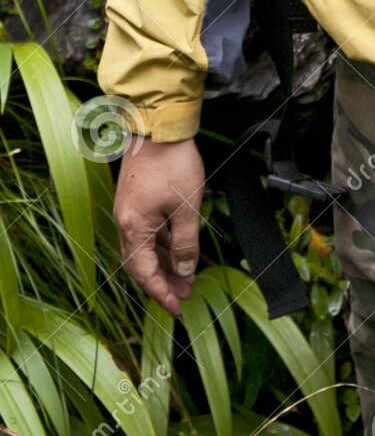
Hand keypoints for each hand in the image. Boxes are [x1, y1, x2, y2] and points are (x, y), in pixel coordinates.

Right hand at [113, 136, 205, 314]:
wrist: (159, 127)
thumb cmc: (174, 164)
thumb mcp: (187, 207)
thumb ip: (186, 242)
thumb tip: (185, 270)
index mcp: (133, 228)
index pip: (144, 273)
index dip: (161, 293)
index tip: (177, 308)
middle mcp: (125, 223)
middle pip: (140, 265)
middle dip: (162, 282)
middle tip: (183, 295)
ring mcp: (129, 211)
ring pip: (144, 249)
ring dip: (163, 264)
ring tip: (185, 276)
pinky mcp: (136, 200)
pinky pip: (147, 233)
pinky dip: (161, 245)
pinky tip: (177, 249)